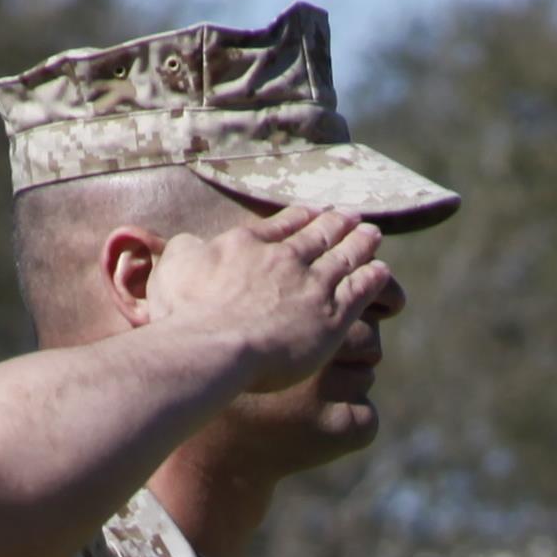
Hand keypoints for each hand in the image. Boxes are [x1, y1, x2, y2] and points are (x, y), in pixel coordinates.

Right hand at [161, 202, 396, 396]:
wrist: (214, 345)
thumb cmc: (186, 312)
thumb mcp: (174, 267)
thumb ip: (184, 250)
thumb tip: (191, 244)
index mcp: (248, 245)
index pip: (280, 225)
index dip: (300, 217)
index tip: (312, 212)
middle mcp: (285, 259)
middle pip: (318, 235)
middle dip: (336, 223)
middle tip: (352, 215)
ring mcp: (312, 286)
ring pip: (344, 258)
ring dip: (360, 243)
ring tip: (373, 234)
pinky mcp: (332, 318)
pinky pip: (360, 291)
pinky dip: (372, 278)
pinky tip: (382, 271)